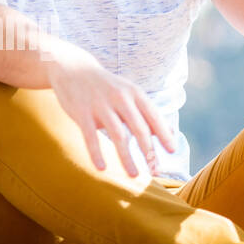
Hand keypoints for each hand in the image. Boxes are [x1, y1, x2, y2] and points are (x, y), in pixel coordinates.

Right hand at [43, 41, 175, 178]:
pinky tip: (102, 169)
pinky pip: (90, 137)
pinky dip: (97, 153)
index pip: (153, 115)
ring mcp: (100, 105)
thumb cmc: (106, 87)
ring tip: (134, 175)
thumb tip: (170, 133)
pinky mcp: (81, 112)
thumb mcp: (129, 93)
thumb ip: (147, 112)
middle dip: (149, 150)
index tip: (172, 150)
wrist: (72, 68)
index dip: (164, 133)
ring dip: (127, 157)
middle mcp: (119, 98)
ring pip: (118, 135)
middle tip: (155, 170)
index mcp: (134, 93)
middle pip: (139, 127)